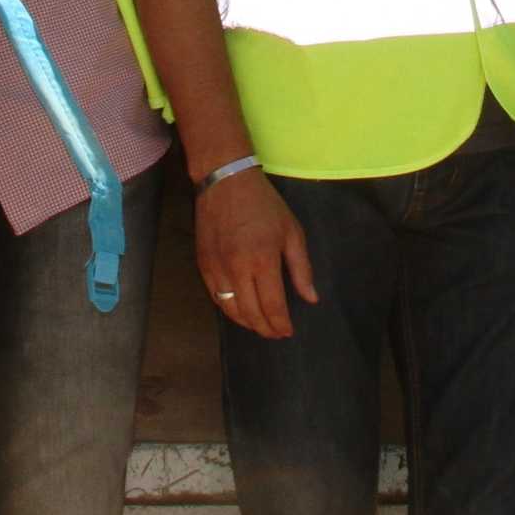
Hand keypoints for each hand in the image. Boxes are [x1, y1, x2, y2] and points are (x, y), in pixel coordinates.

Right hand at [194, 166, 316, 340]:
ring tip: (260, 325)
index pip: (272, 306)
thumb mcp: (291, 231)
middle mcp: (237, 269)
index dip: (281, 324)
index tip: (288, 331)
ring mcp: (217, 268)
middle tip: (276, 333)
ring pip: (230, 309)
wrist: (225, 180)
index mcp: (263, 260)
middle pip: (251, 313)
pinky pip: (215, 297)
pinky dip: (228, 309)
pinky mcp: (203, 264)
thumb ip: (301, 268)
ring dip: (247, 323)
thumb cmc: (264, 204)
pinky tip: (240, 310)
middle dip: (265, 329)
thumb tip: (311, 298)